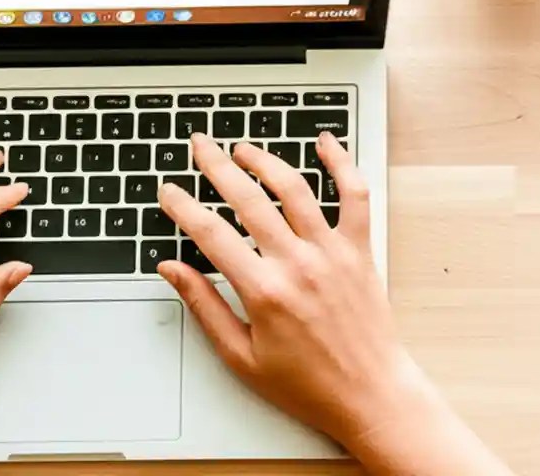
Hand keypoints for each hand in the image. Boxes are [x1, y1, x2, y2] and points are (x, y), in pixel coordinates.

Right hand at [157, 133, 417, 446]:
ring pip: (295, 188)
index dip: (182, 206)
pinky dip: (342, 164)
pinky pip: (355, 196)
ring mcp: (332, 253)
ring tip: (243, 148)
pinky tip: (326, 142)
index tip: (168, 191)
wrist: (371, 396)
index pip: (210, 233)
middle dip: (216, 165)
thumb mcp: (240, 355)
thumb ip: (203, 306)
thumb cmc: (307, 385)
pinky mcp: (359, 251)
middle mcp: (298, 264)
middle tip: (199, 146)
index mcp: (264, 291)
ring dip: (265, 160)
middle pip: (248, 199)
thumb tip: (171, 270)